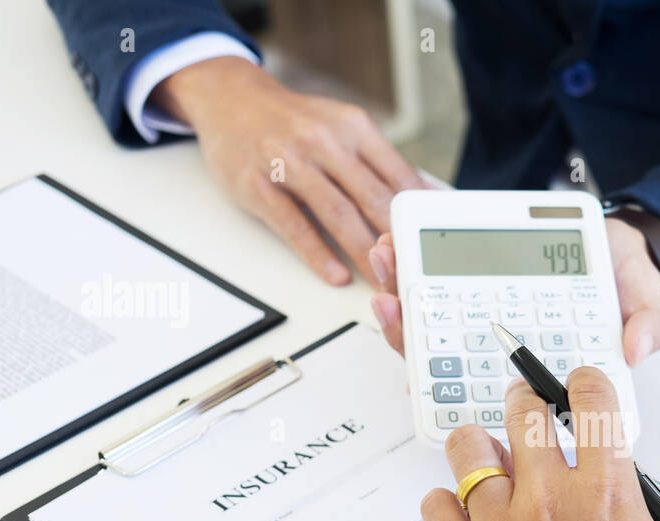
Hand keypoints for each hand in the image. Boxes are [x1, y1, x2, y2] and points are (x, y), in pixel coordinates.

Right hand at [151, 57, 424, 285]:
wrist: (230, 99)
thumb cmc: (294, 122)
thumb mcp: (342, 126)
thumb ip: (379, 161)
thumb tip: (424, 194)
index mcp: (353, 127)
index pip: (397, 175)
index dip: (416, 214)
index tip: (429, 242)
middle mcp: (323, 141)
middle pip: (371, 198)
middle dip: (395, 240)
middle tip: (411, 272)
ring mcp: (288, 162)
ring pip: (336, 215)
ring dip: (363, 253)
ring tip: (380, 282)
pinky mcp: (257, 185)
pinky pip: (293, 226)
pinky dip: (317, 254)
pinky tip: (336, 274)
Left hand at [367, 217, 659, 365]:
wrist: (613, 239)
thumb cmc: (620, 276)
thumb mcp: (640, 295)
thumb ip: (644, 321)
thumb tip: (635, 350)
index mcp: (530, 359)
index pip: (484, 381)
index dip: (450, 380)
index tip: (426, 360)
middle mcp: (496, 343)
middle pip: (441, 351)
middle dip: (406, 329)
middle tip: (393, 302)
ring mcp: (478, 313)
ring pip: (427, 317)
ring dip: (398, 290)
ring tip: (386, 259)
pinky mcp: (469, 278)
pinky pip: (429, 278)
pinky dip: (407, 262)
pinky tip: (393, 240)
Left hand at [421, 368, 659, 520]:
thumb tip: (650, 506)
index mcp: (607, 491)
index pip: (592, 400)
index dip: (584, 383)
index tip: (579, 388)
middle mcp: (550, 496)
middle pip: (523, 411)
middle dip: (527, 403)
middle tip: (529, 414)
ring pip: (469, 448)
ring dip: (481, 447)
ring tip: (489, 461)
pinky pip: (436, 504)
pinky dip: (447, 502)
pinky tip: (465, 515)